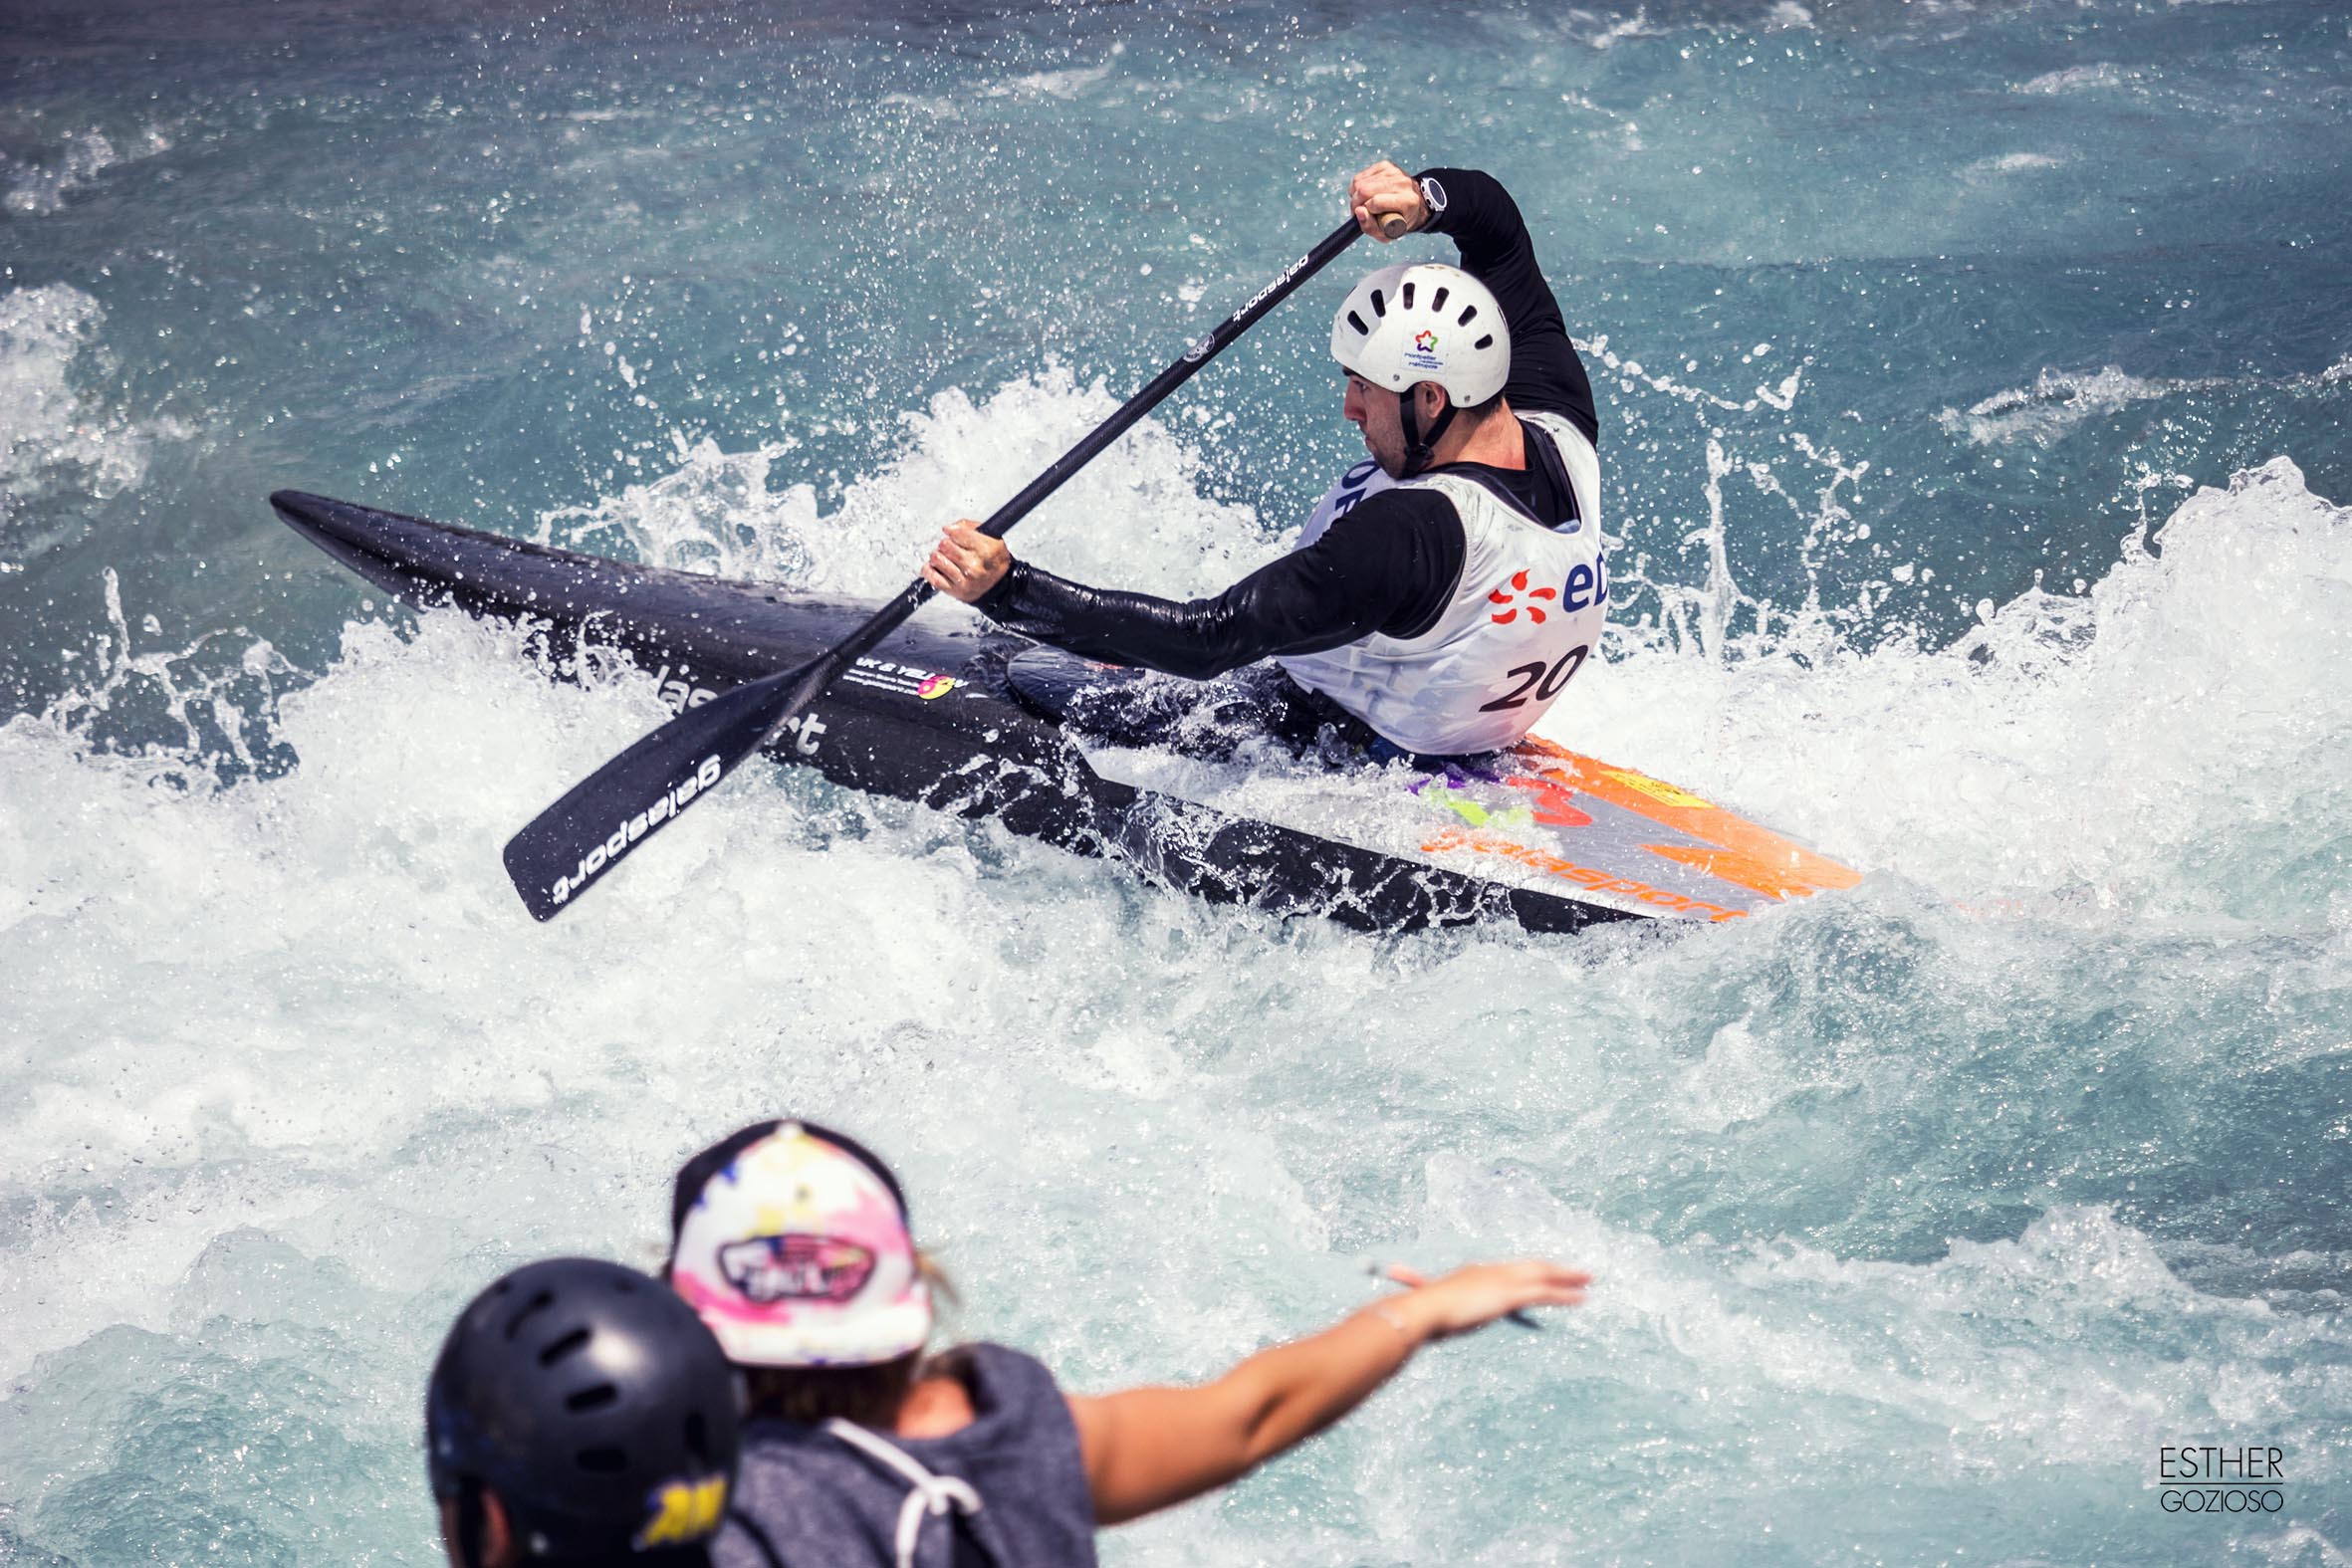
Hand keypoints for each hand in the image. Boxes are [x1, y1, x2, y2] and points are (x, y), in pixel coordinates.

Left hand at [922, 520, 1011, 602]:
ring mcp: (964, 580)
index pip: (957, 533)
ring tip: (945, 557)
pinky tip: (935, 566)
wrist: (998, 585)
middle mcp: (975, 566)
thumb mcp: (990, 538)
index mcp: (986, 551)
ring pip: (936, 559)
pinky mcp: (954, 591)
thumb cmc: (992, 560)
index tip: (951, 532)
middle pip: (945, 545)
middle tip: (950, 547)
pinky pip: (932, 577)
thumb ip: (969, 527)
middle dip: (945, 543)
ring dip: (937, 556)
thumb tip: (949, 528)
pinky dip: (929, 569)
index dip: (952, 531)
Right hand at [1349, 159, 1427, 241]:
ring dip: (1356, 196)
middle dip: (1356, 203)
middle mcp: (1403, 183)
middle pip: (1365, 190)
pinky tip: (1366, 194)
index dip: (1365, 211)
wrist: (1413, 205)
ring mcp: (1394, 172)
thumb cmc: (1398, 221)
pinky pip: (1360, 176)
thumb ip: (1370, 226)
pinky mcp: (1386, 166)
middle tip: (1358, 211)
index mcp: (1407, 201)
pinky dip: (1357, 187)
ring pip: (1359, 182)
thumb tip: (1358, 211)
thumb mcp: (1385, 233)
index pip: (1376, 202)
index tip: (1365, 216)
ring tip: (1364, 203)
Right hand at [1380, 1260, 1590, 1339]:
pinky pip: (1544, 1293)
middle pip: (1532, 1266)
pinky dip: (1565, 1294)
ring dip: (1568, 1277)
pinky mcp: (1508, 1295)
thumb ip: (1439, 1316)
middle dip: (1557, 1268)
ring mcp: (1501, 1281)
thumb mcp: (1433, 1311)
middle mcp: (1491, 1271)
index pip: (1512, 1270)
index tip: (1547, 1271)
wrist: (1422, 1311)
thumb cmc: (1422, 1314)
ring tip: (1589, 1280)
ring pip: (1543, 1275)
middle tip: (1580, 1271)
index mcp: (1476, 1272)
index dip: (1533, 1269)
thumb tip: (1432, 1327)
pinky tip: (1582, 1298)